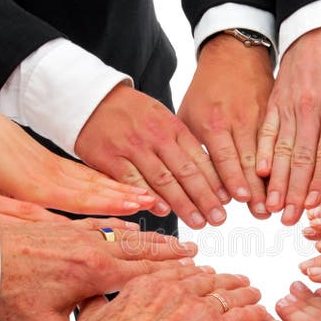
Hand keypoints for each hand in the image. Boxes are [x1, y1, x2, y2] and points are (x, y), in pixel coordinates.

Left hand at [0, 101, 155, 215]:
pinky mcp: (61, 164)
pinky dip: (111, 182)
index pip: (81, 200)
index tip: (134, 208)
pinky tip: (126, 188)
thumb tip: (46, 240)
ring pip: (98, 181)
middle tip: (154, 202)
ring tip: (149, 195)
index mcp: (37, 189)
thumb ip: (19, 217)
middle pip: (98, 190)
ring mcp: (60, 169)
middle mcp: (54, 178)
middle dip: (128, 198)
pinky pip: (90, 175)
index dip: (109, 206)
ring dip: (125, 189)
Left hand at [0, 218, 199, 320]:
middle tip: (196, 253)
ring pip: (126, 236)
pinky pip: (101, 225)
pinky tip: (130, 227)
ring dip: (152, 240)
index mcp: (95, 273)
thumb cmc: (6, 298)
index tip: (196, 273)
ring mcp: (78, 235)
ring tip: (173, 241)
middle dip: (172, 253)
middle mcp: (93, 249)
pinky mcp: (62, 230)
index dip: (174, 275)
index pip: (147, 273)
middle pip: (143, 250)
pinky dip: (121, 228)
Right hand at [70, 270, 266, 320]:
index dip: (193, 274)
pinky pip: (242, 317)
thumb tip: (89, 300)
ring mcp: (197, 309)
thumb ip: (95, 306)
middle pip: (207, 281)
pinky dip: (254, 314)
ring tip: (253, 292)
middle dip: (223, 280)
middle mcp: (176, 292)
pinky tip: (261, 313)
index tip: (201, 273)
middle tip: (235, 281)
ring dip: (243, 293)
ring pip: (228, 295)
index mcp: (147, 286)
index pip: (177, 273)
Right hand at [75, 84, 226, 228]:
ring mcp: (133, 147)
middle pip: (185, 172)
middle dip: (205, 197)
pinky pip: (132, 180)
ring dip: (183, 203)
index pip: (199, 158)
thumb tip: (208, 175)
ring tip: (199, 221)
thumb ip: (182, 144)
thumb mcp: (162, 119)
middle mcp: (156, 137)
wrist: (92, 98)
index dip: (215, 181)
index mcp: (173, 127)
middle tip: (219, 218)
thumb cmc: (133, 114)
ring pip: (163, 179)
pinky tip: (163, 211)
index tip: (228, 200)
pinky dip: (148, 196)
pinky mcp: (110, 157)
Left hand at [179, 34, 273, 218]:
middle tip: (263, 213)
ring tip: (278, 204)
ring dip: (273, 182)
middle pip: (250, 161)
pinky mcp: (276, 114)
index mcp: (213, 121)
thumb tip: (193, 186)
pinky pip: (281, 143)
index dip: (233, 180)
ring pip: (269, 155)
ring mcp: (261, 117)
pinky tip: (287, 181)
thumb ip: (192, 149)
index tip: (240, 201)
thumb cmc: (206, 90)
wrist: (233, 53)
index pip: (224, 158)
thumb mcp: (189, 116)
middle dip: (257, 190)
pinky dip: (283, 164)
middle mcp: (239, 120)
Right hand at [257, 27, 320, 224]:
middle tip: (292, 220)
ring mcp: (292, 104)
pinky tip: (259, 175)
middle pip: (306, 159)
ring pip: (285, 149)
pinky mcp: (275, 100)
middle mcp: (315, 107)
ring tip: (273, 208)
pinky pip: (267, 130)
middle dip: (298, 193)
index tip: (320, 210)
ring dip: (279, 182)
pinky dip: (262, 153)